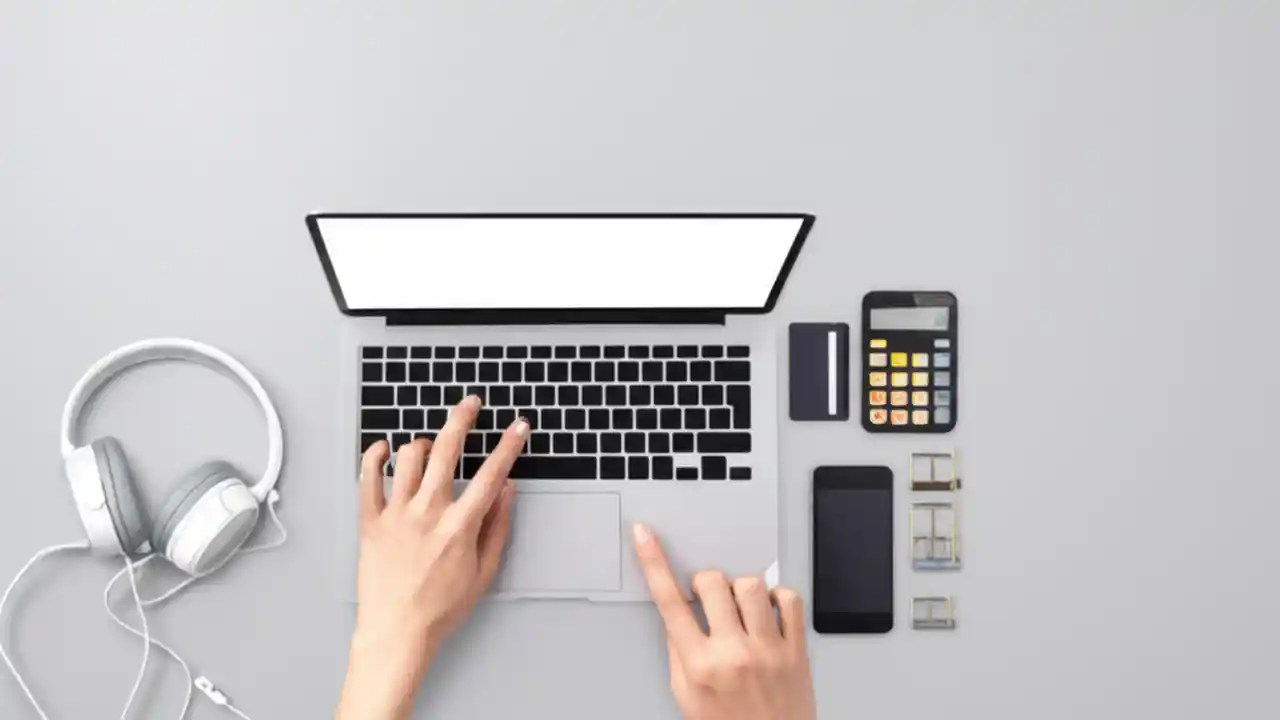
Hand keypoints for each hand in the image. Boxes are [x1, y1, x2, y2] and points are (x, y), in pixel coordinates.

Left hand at [336, 396, 526, 719]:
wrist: (396, 632)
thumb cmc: (439, 609)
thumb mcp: (484, 571)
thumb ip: (498, 526)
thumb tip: (507, 491)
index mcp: (459, 526)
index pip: (490, 474)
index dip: (508, 445)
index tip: (517, 427)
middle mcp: (426, 513)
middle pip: (446, 450)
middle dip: (462, 418)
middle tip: (470, 404)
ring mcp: (395, 514)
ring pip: (408, 456)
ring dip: (422, 444)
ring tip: (429, 447)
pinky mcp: (369, 521)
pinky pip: (366, 477)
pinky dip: (374, 456)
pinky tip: (384, 448)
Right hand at [632, 524, 815, 719]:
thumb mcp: (688, 698)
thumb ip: (678, 653)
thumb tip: (674, 615)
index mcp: (700, 666)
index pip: (669, 601)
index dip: (653, 562)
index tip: (645, 536)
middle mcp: (734, 654)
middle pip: (712, 583)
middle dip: (706, 582)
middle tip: (709, 597)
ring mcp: (768, 651)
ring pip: (751, 585)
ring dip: (741, 588)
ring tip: (742, 607)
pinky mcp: (797, 651)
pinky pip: (790, 600)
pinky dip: (779, 597)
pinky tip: (770, 610)